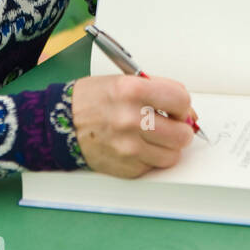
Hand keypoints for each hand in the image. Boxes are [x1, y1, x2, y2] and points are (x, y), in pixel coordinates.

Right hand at [71, 73, 196, 177]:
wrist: (60, 124)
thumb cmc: (93, 100)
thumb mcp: (124, 81)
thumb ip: (159, 92)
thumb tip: (189, 114)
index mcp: (132, 91)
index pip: (181, 100)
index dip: (183, 106)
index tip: (177, 108)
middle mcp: (130, 119)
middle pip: (182, 134)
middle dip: (180, 130)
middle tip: (170, 125)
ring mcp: (128, 147)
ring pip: (172, 155)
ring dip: (167, 147)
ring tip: (152, 137)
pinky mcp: (126, 167)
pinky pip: (154, 166)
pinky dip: (150, 158)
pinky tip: (137, 146)